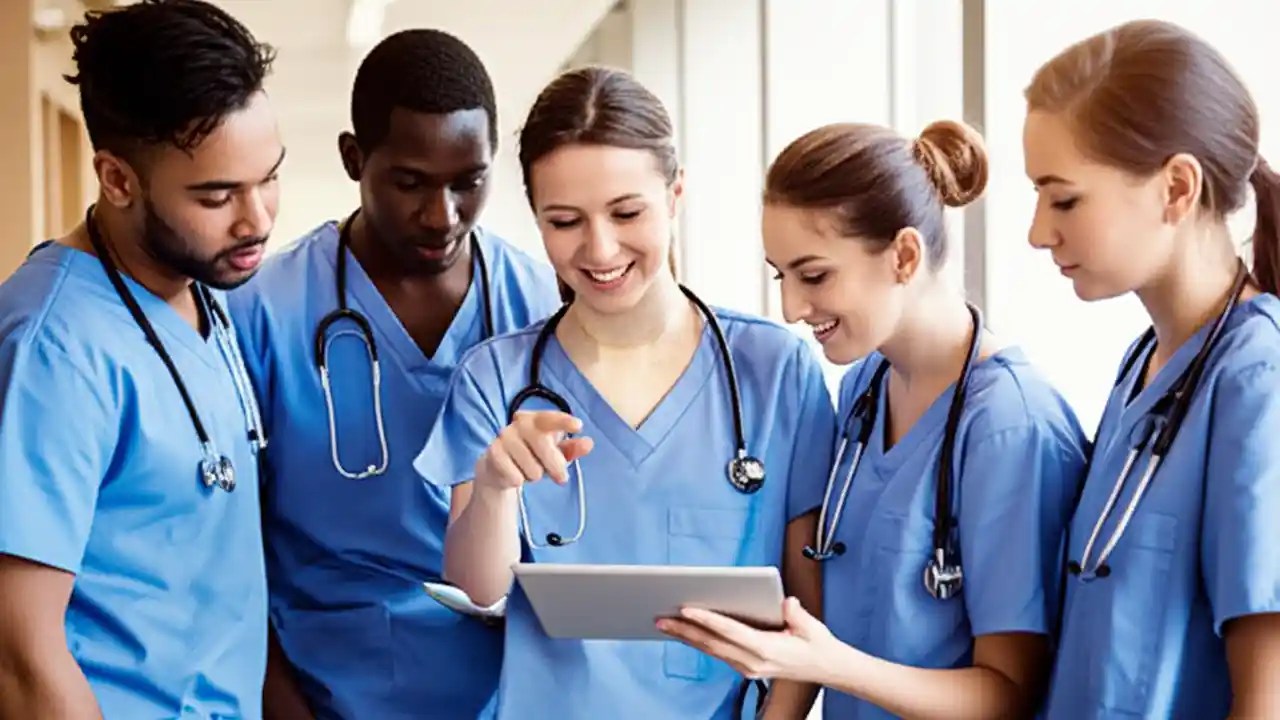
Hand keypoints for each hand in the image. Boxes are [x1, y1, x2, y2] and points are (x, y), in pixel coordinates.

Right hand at [474, 410, 593, 491]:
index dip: (564, 422)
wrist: (500, 468)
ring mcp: (504, 436)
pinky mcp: (493, 453)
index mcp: (537, 419)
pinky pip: (515, 476)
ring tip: (529, 470)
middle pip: (544, 447)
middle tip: (562, 479)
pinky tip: (514, 475)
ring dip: (534, 475)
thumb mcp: (555, 453)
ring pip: (532, 468)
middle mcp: (520, 423)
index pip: (551, 418)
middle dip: (556, 467)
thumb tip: (588, 443)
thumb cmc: (533, 455)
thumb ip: (571, 449)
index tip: (578, 426)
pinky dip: (519, 480)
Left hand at [658, 596, 840, 684]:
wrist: (828, 668)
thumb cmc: (818, 644)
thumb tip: (783, 602)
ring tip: (664, 623)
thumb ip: (795, 613)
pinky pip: (717, 653)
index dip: (707, 620)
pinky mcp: (746, 668)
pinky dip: (699, 642)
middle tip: (660, 617)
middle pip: (712, 644)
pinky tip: (684, 632)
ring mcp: (748, 668)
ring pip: (711, 650)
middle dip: (684, 630)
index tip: (686, 608)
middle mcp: (753, 662)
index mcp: (767, 650)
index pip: (730, 632)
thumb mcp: (811, 626)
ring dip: (686, 637)